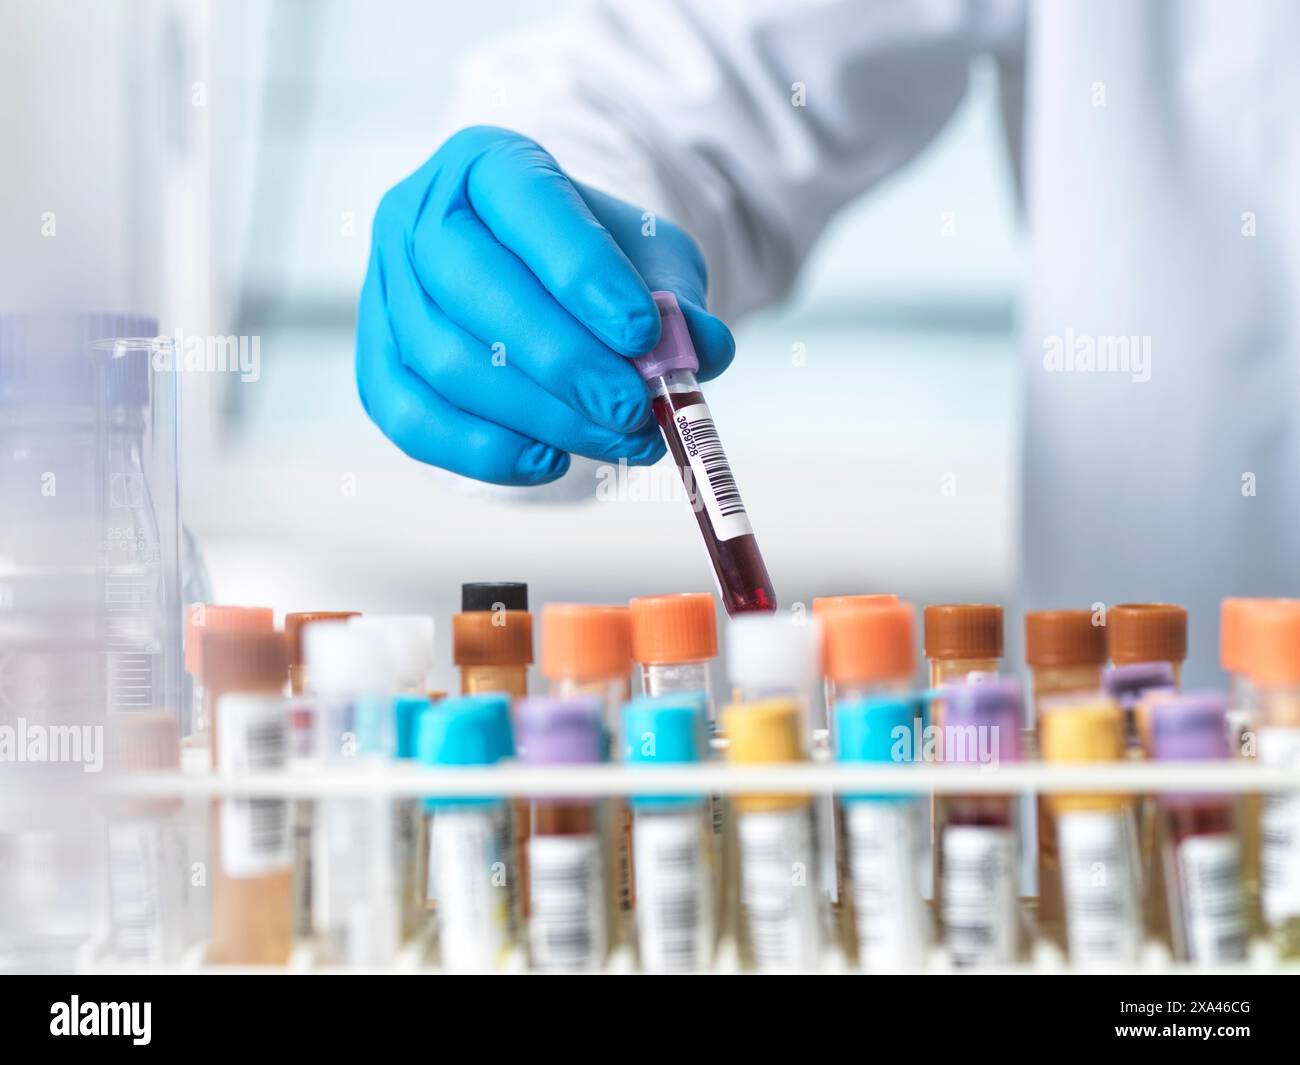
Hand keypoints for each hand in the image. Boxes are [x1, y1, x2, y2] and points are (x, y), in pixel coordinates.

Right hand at [356, 126, 734, 485]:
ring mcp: (385, 288)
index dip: (583, 272)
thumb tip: (699, 350)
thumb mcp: (655, 267)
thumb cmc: (598, 273)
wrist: (541, 294)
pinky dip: (483, 452)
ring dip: (539, 416)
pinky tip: (551, 461)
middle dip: (561, 361)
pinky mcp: (375, 361)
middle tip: (632, 410)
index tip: (643, 334)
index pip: (527, 204)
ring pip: (443, 360)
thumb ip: (682, 306)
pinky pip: (411, 418)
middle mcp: (419, 214)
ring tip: (616, 440)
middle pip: (471, 287)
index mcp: (489, 164)